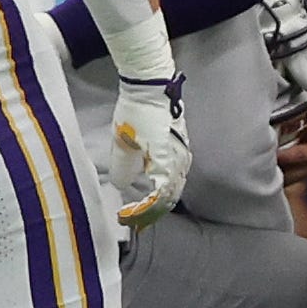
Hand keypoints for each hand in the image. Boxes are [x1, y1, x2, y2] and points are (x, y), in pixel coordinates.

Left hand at [107, 73, 189, 228]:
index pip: (157, 200)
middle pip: (170, 197)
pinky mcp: (180, 146)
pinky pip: (175, 174)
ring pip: (175, 186)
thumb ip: (123, 169)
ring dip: (159, 201)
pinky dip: (165, 186)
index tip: (125, 218)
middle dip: (151, 212)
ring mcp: (183, 153)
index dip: (141, 213)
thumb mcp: (122, 143)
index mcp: (168, 165)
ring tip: (143, 209)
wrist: (151, 86)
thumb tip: (123, 185)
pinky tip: (154, 187)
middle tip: (134, 221)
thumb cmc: (137, 112)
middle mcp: (181, 162)